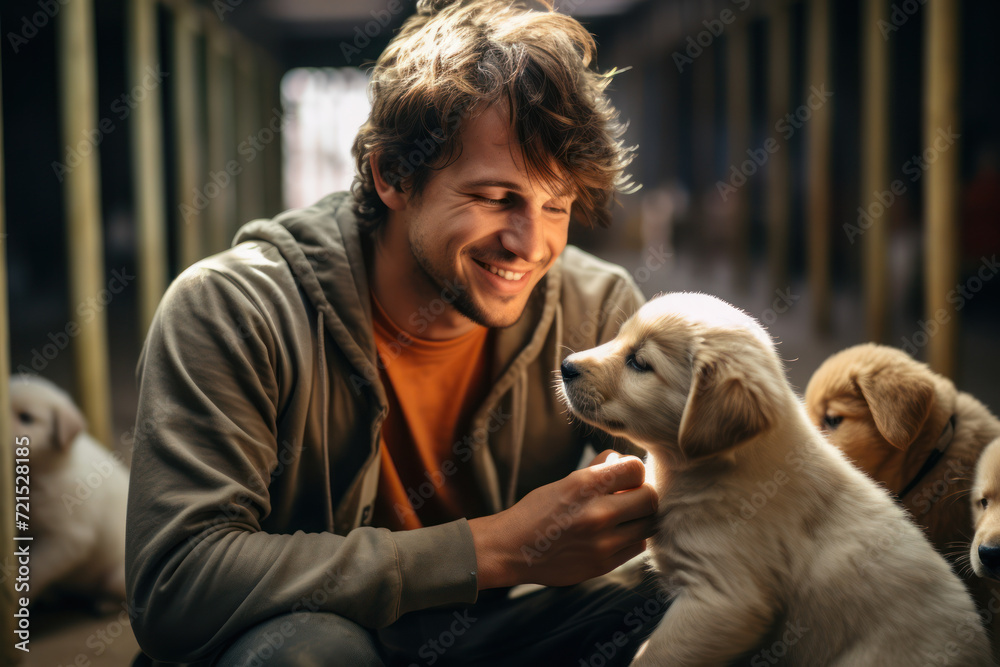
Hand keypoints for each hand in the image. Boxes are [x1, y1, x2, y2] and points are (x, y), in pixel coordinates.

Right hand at [469, 450, 657, 589]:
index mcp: (584, 485)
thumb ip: (598, 471)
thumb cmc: (536, 511)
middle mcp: (597, 513)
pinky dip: (631, 538)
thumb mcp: (564, 482)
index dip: (635, 471)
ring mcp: (602, 542)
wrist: (510, 549)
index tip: (627, 477)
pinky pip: (637, 547)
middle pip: (650, 498)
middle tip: (631, 498)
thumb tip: (623, 461)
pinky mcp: (603, 564)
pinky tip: (614, 535)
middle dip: (643, 495)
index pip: (636, 469)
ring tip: (624, 517)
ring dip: (640, 519)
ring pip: (648, 525)